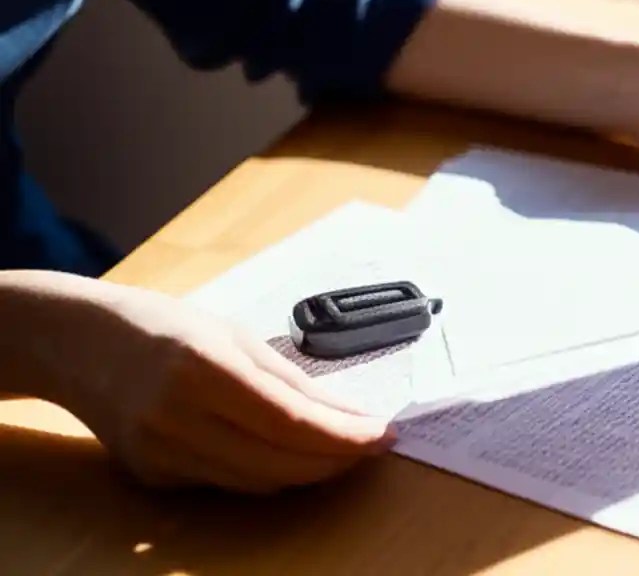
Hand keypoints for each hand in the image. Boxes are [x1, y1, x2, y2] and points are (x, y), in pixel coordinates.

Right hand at [51, 282, 393, 493]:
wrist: (79, 343)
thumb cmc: (166, 326)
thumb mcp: (236, 335)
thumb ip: (296, 381)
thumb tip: (353, 416)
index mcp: (204, 368)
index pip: (292, 422)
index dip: (345, 437)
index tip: (385, 435)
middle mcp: (177, 416)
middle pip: (279, 462)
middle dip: (336, 460)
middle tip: (372, 447)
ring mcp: (159, 452)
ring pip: (257, 483)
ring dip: (308, 473)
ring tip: (342, 452)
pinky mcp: (151, 475)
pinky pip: (227, 485)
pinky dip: (267, 475)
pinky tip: (289, 456)